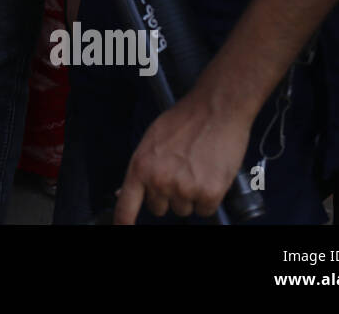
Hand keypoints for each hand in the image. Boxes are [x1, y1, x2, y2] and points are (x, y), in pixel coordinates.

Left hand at [112, 90, 252, 223]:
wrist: (215, 109)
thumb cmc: (184, 120)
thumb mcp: (151, 140)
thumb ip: (141, 167)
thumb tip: (124, 193)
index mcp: (141, 166)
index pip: (126, 205)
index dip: (123, 222)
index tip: (122, 229)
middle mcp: (159, 181)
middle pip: (159, 209)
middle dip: (168, 196)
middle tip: (180, 172)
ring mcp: (184, 189)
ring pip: (184, 209)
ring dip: (190, 196)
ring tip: (197, 168)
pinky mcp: (209, 193)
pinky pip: (205, 210)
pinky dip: (209, 198)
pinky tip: (210, 175)